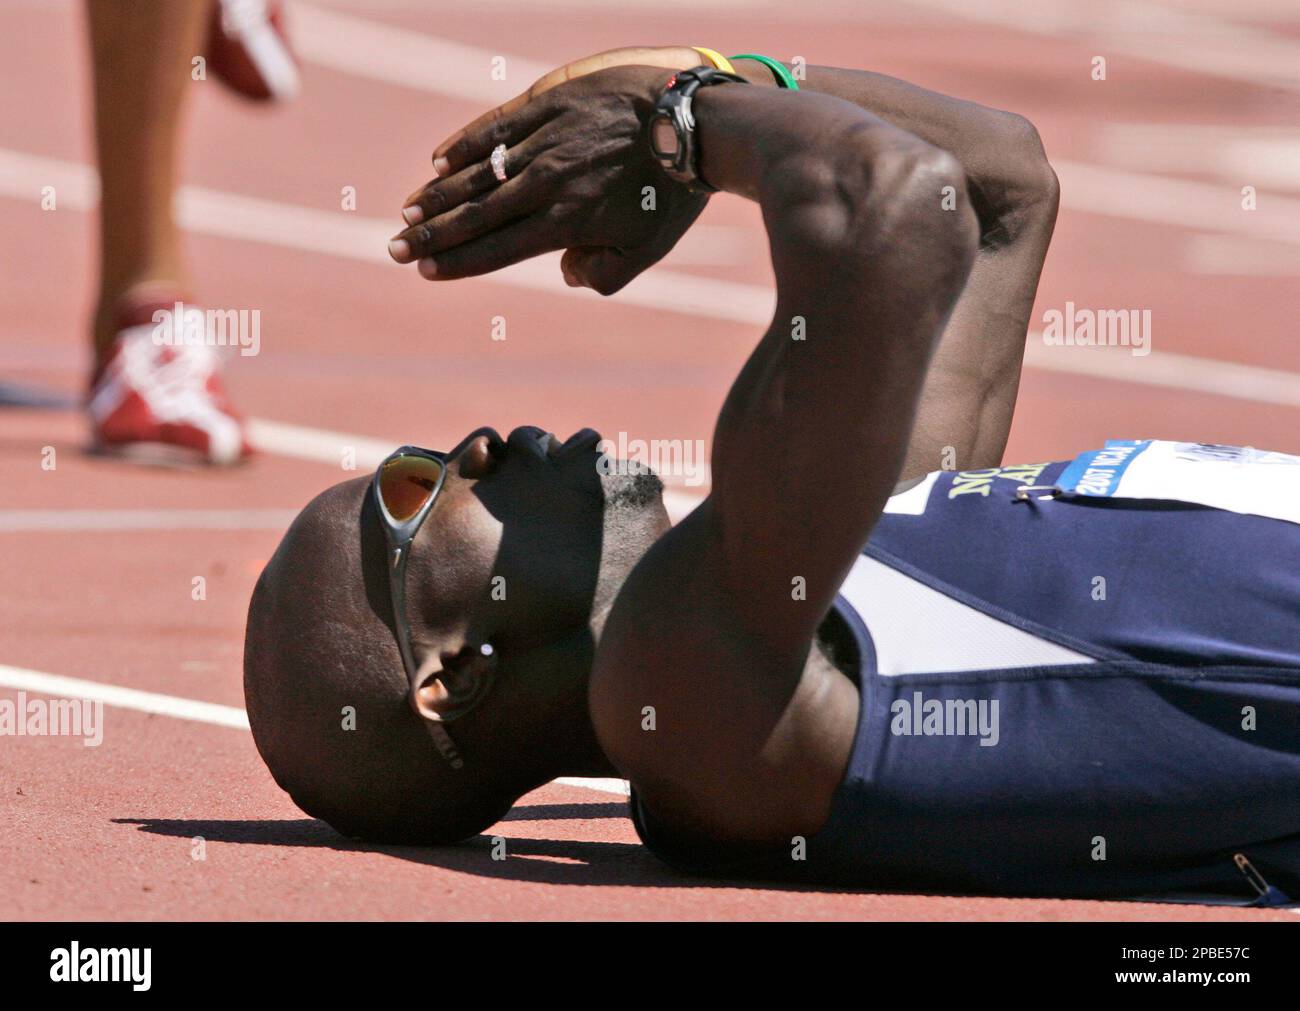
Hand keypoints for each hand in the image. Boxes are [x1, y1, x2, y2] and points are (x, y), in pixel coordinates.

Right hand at [389, 62, 708, 293]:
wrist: (693, 127)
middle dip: (431, 234)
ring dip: (440, 194)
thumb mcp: (644, 251)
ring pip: (480, 172)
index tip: (426, 270)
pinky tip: (440, 160)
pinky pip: (497, 125)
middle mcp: (545, 182)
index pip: (498, 248)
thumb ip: (601, 275)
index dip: (459, 262)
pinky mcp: (550, 105)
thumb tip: (563, 274)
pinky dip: (466, 143)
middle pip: (476, 213)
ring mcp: (545, 140)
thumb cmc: (671, 196)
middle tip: (395, 248)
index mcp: (565, 222)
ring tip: (410, 211)